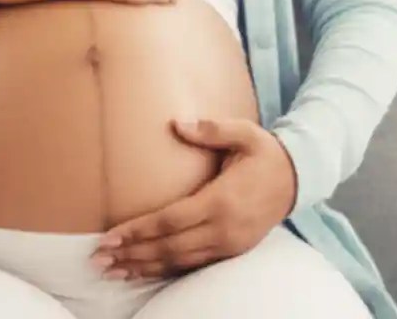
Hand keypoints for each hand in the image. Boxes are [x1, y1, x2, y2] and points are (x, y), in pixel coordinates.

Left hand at [90, 117, 298, 280]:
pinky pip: (192, 266)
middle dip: (131, 254)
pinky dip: (164, 270)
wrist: (299, 180)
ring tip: (112, 272)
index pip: (170, 221)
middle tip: (98, 260)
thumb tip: (178, 123)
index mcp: (221, 200)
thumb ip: (211, 129)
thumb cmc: (266, 154)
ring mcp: (227, 244)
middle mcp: (222, 228)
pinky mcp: (231, 251)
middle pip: (169, 248)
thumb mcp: (245, 133)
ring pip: (178, 262)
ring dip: (143, 267)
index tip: (109, 237)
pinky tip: (143, 272)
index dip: (137, 231)